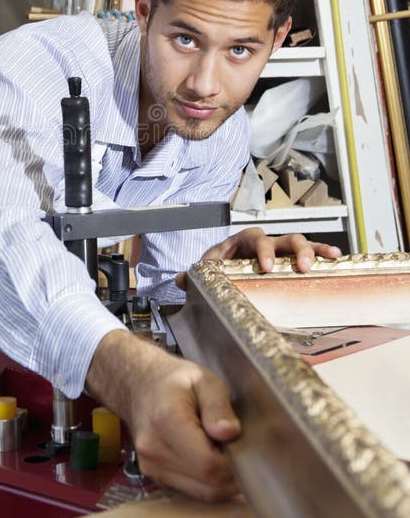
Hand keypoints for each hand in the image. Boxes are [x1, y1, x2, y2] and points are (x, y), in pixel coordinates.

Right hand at [86, 330, 240, 500]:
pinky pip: (192, 491)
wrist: (139, 384)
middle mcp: (154, 449)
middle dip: (232, 472)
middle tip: (238, 447)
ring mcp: (151, 466)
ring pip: (203, 493)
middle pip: (209, 484)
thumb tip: (230, 433)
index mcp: (167, 421)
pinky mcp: (153, 475)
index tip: (244, 445)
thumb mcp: (204, 380)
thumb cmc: (173, 380)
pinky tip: (209, 457)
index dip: (235, 461)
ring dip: (222, 479)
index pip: (209, 463)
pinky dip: (208, 481)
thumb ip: (218, 406)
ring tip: (222, 450)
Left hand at [202, 226, 341, 272]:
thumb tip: (182, 279)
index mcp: (243, 241)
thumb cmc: (218, 267)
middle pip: (284, 238)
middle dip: (296, 250)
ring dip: (314, 251)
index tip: (266, 267)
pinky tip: (337, 259)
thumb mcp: (206, 270)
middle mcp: (265, 243)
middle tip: (302, 268)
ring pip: (300, 244)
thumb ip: (195, 275)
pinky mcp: (290, 262)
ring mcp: (280, 251)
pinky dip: (323, 254)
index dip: (262, 249)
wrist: (224, 270)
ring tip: (329, 259)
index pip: (256, 238)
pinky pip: (310, 255)